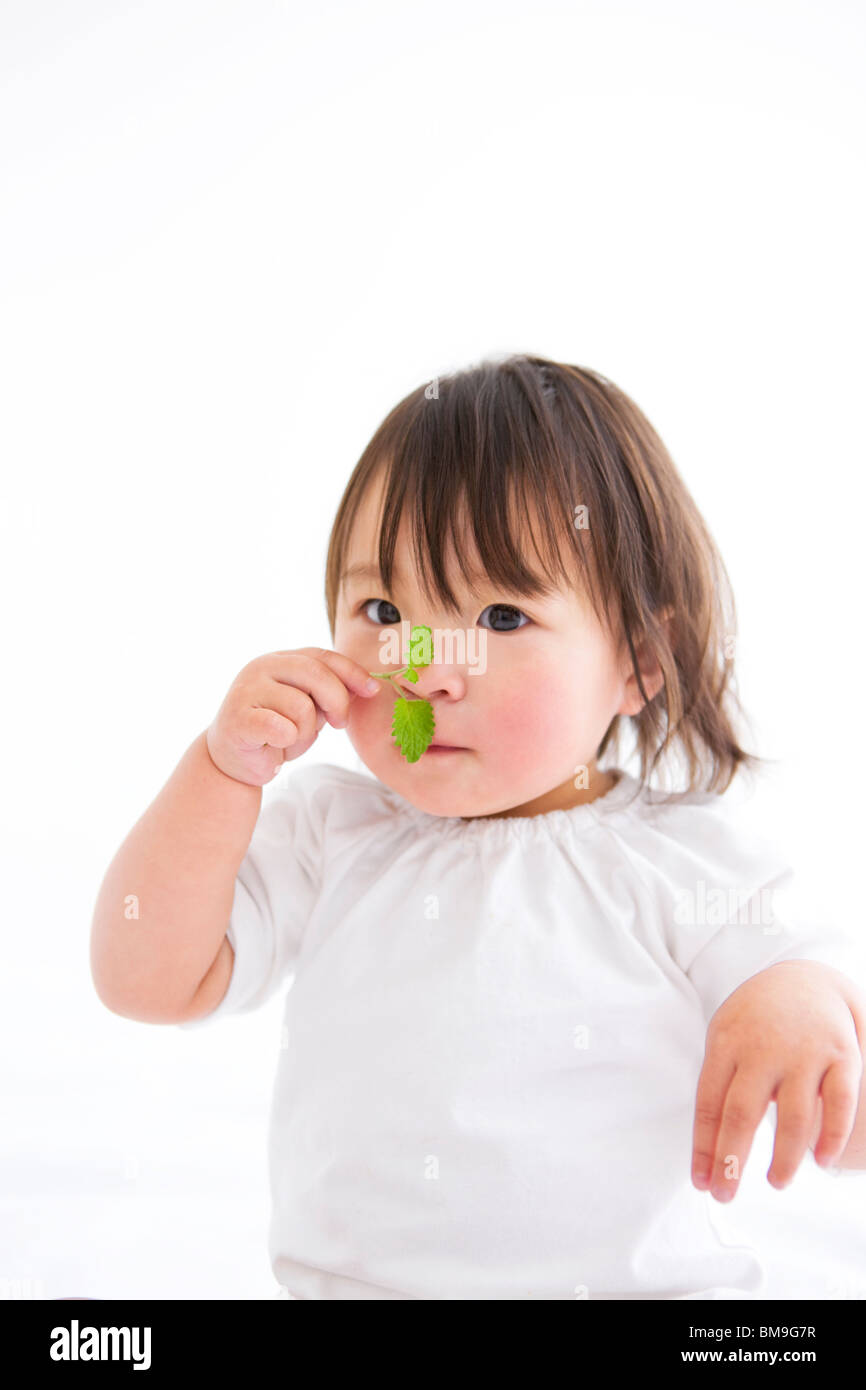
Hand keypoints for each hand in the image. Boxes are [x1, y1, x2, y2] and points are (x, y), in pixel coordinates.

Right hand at [205, 647, 379, 786]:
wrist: (235, 761)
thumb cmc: (277, 732)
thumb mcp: (308, 707)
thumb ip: (328, 692)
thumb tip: (369, 686)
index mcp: (281, 659)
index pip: (323, 656)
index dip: (352, 672)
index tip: (372, 690)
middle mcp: (261, 667)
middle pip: (316, 674)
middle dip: (337, 701)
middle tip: (338, 723)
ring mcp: (246, 690)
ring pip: (301, 706)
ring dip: (306, 730)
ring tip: (291, 738)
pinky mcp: (237, 718)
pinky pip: (279, 727)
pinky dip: (286, 740)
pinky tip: (275, 743)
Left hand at [691, 960, 863, 1200]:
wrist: (805, 978)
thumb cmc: (756, 1022)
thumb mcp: (726, 1038)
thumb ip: (718, 1084)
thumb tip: (709, 1148)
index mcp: (726, 1044)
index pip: (708, 1103)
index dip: (704, 1148)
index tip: (702, 1184)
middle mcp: (763, 1048)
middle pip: (742, 1112)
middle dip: (732, 1160)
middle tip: (727, 1196)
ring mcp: (804, 1051)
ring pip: (793, 1115)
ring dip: (784, 1157)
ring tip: (776, 1182)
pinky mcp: (841, 1054)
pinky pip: (839, 1101)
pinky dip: (831, 1135)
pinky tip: (822, 1161)